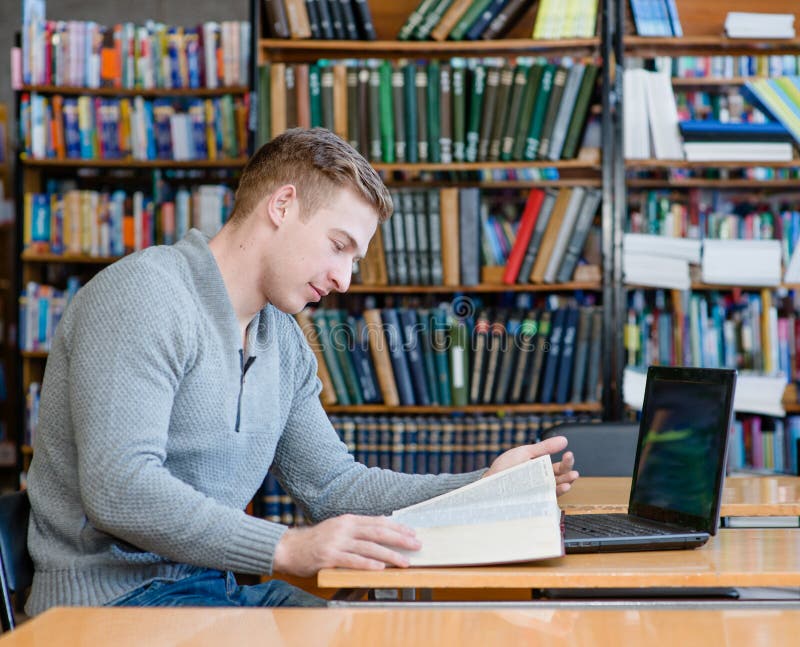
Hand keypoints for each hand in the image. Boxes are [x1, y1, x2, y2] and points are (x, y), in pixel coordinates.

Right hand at [272, 514, 421, 576]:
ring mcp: (336, 542)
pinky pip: (352, 560)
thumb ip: (357, 530)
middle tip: (417, 545)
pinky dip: (367, 564)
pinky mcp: (328, 556)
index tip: (413, 532)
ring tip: (404, 561)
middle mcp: (344, 528)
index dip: (397, 527)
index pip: (378, 521)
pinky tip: (379, 568)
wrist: (289, 548)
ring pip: (369, 547)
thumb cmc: (315, 541)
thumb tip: (381, 532)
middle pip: (378, 532)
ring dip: (389, 555)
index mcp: (348, 520)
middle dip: (400, 538)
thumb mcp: (338, 529)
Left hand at [483, 436, 578, 495]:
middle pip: (561, 476)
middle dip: (568, 469)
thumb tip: (564, 440)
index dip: (567, 460)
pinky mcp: (535, 498)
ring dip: (568, 481)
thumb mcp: (526, 452)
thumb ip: (545, 447)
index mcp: (542, 467)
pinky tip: (564, 487)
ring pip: (558, 486)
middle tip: (570, 461)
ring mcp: (539, 489)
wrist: (490, 482)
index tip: (569, 454)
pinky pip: (549, 496)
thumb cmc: (506, 467)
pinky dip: (558, 491)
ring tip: (573, 476)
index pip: (560, 465)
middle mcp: (543, 479)